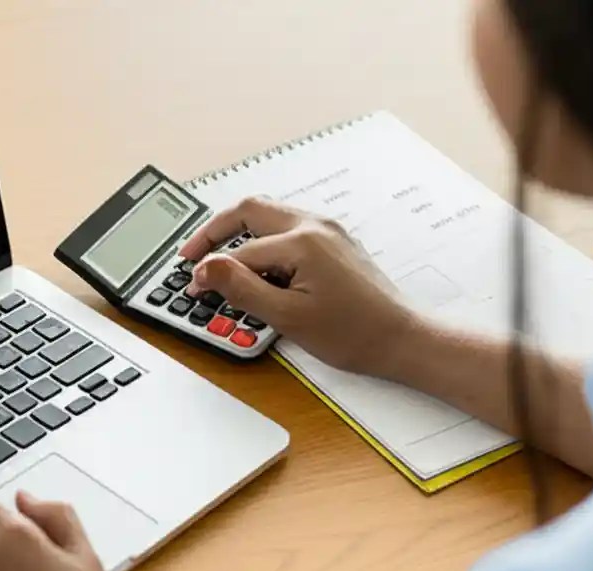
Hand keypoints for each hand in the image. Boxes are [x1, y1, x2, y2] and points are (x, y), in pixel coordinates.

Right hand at [180, 196, 418, 377]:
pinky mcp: (333, 242)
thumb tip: (206, 270)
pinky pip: (287, 228)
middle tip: (191, 254)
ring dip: (238, 232)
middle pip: (250, 210)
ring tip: (218, 258)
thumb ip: (241, 288)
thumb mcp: (287, 317)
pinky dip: (262, 240)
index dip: (211, 270)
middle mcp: (314, 226)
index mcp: (301, 241)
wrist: (401, 338)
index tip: (194, 288)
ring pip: (268, 215)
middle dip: (215, 230)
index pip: (239, 250)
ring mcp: (327, 231)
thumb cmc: (354, 333)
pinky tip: (254, 265)